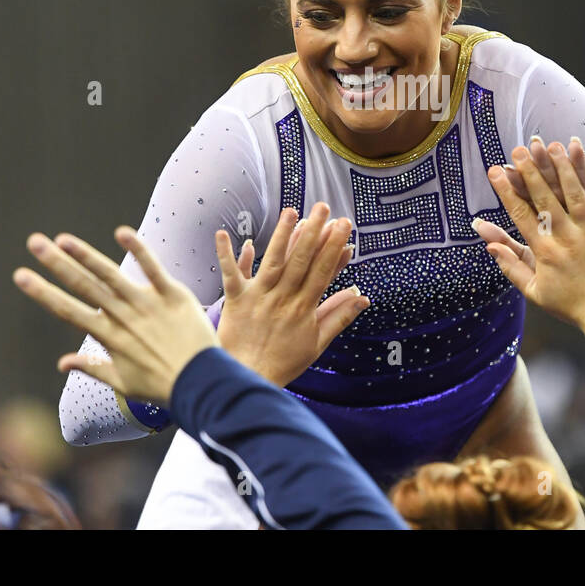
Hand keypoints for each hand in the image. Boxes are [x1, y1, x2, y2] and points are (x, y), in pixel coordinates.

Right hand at [15, 226, 216, 404]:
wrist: (201, 384)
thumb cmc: (162, 386)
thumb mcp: (123, 382)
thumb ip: (92, 368)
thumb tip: (61, 363)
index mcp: (109, 337)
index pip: (68, 310)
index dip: (43, 292)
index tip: (20, 275)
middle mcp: (123, 318)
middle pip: (83, 286)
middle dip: (56, 264)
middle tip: (33, 243)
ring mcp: (147, 305)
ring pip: (111, 275)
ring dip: (85, 255)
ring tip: (62, 238)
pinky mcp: (173, 295)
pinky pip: (153, 269)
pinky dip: (138, 250)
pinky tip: (121, 231)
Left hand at [215, 203, 369, 386]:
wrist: (249, 377)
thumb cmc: (284, 362)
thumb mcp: (318, 343)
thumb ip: (339, 317)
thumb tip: (361, 297)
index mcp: (304, 308)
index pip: (322, 271)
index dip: (334, 247)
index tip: (344, 226)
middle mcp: (283, 298)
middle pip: (301, 260)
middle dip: (315, 232)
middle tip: (324, 208)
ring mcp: (258, 297)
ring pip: (273, 261)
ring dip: (282, 235)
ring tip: (292, 211)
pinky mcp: (236, 300)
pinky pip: (231, 275)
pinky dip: (227, 255)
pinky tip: (223, 233)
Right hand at [484, 144, 584, 351]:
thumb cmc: (570, 306)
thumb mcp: (534, 290)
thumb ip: (510, 265)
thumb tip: (488, 243)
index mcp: (545, 252)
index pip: (521, 214)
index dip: (507, 190)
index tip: (495, 170)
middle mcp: (567, 237)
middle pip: (546, 197)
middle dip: (531, 170)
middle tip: (520, 149)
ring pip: (576, 193)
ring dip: (565, 167)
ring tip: (554, 145)